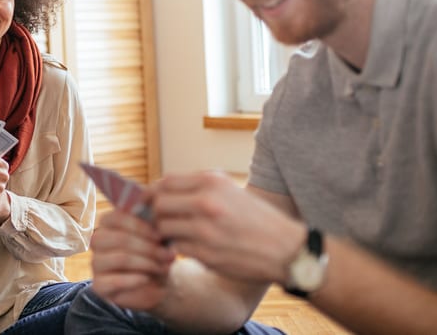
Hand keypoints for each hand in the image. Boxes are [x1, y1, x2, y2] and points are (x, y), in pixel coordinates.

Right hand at [90, 205, 175, 311]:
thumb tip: (161, 224)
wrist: (157, 283)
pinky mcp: (99, 286)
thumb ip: (155, 228)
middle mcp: (97, 240)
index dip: (140, 227)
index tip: (160, 236)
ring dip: (146, 264)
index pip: (116, 218)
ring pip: (120, 259)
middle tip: (168, 256)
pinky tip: (147, 279)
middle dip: (148, 248)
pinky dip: (135, 280)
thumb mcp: (157, 238)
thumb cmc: (155, 254)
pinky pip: (115, 281)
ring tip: (162, 268)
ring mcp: (96, 263)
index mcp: (108, 223)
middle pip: (120, 239)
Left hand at [152, 171, 304, 284]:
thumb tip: (159, 189)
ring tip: (177, 233)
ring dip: (166, 232)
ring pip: (164, 228)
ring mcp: (205, 230)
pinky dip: (179, 248)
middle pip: (159, 205)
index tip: (150, 200)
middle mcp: (206, 202)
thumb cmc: (255, 218)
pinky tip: (190, 246)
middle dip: (157, 213)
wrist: (286, 249)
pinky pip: (177, 248)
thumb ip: (196, 187)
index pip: (164, 182)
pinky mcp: (206, 254)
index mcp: (211, 182)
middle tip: (162, 219)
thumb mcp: (228, 190)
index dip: (152, 192)